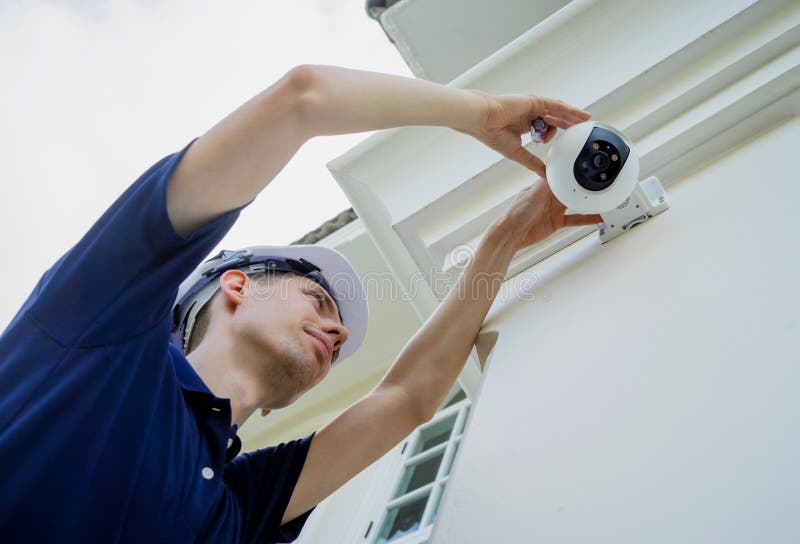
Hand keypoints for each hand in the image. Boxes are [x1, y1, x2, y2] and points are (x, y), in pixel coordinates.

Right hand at [459, 91, 590, 177]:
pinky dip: (570, 110)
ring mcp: (533, 106)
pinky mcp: (536, 101)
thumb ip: (532, 162)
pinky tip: (581, 115)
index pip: (544, 129)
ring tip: (587, 121)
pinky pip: (557, 106)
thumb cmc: (493, 134)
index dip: (552, 136)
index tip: (558, 144)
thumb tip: (543, 174)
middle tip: (581, 132)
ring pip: (558, 112)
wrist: (483, 120)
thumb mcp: (517, 153)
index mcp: (524, 125)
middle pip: (555, 119)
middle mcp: (530, 114)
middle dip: (568, 125)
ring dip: (573, 117)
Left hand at [492, 177, 602, 251]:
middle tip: (600, 183)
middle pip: (571, 189)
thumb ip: (546, 185)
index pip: (561, 175)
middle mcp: (550, 197)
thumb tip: (557, 172)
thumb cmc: (514, 214)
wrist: (510, 235)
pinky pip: (575, 219)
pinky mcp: (557, 222)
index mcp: (542, 186)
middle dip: (584, 186)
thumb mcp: (532, 195)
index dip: (573, 171)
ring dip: (588, 202)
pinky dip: (586, 219)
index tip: (587, 166)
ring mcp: (554, 210)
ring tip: (602, 199)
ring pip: (575, 203)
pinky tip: (597, 217)